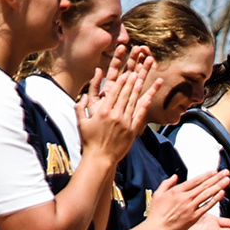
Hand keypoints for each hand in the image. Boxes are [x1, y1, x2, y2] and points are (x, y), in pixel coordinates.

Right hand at [78, 47, 156, 162]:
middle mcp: (115, 115)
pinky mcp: (132, 131)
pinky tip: (149, 97)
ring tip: (143, 79)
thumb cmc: (89, 141)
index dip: (121, 82)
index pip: (114, 92)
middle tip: (137, 71)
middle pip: (125, 94)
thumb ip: (81, 107)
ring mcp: (125, 123)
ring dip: (138, 89)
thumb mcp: (81, 122)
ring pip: (133, 102)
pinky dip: (144, 105)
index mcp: (103, 111)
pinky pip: (140, 115)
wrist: (100, 158)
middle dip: (131, 81)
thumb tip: (83, 95)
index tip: (126, 73)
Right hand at [146, 171, 229, 229]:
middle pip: (204, 185)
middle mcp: (185, 197)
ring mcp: (190, 207)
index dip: (206, 175)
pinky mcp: (193, 217)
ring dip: (218, 186)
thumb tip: (175, 176)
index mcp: (177, 191)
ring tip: (227, 180)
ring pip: (207, 194)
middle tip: (226, 172)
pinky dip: (214, 200)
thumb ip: (167, 183)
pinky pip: (206, 207)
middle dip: (216, 178)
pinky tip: (222, 194)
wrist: (157, 229)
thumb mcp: (158, 194)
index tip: (214, 171)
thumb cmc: (156, 213)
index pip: (195, 180)